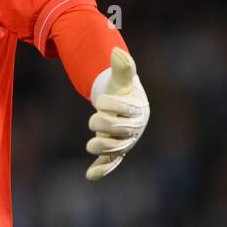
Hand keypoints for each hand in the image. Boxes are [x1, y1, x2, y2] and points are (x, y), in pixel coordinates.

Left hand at [85, 47, 149, 180]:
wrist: (122, 106)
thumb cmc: (121, 90)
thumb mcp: (121, 78)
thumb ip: (122, 66)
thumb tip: (116, 50)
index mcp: (137, 109)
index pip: (126, 110)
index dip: (112, 105)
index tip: (99, 100)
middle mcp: (133, 128)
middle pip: (119, 130)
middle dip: (104, 124)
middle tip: (94, 117)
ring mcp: (125, 142)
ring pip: (114, 148)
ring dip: (102, 147)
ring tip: (91, 144)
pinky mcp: (115, 152)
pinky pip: (110, 162)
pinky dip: (102, 169)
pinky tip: (90, 176)